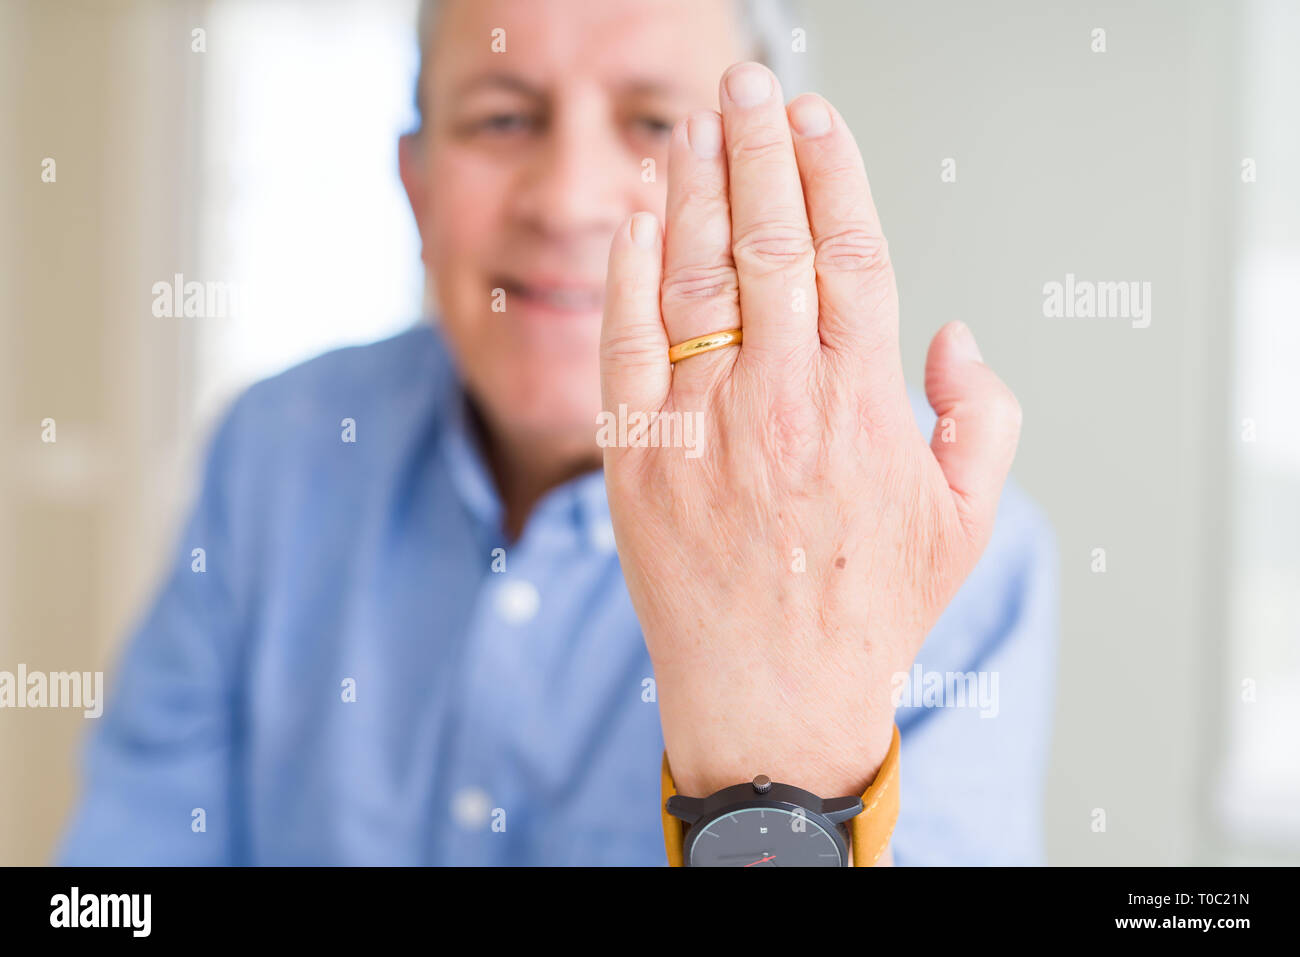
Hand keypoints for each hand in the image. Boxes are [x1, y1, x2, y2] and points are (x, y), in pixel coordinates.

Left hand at [599, 62, 1021, 799]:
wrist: (772, 696)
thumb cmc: (867, 609)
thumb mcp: (965, 519)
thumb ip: (983, 415)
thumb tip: (954, 335)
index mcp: (863, 404)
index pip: (849, 253)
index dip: (831, 174)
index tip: (817, 118)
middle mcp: (782, 400)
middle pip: (770, 242)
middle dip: (760, 151)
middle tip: (749, 87)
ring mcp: (702, 427)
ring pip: (696, 277)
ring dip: (697, 190)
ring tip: (697, 129)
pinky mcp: (638, 459)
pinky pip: (626, 344)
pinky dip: (630, 271)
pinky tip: (640, 214)